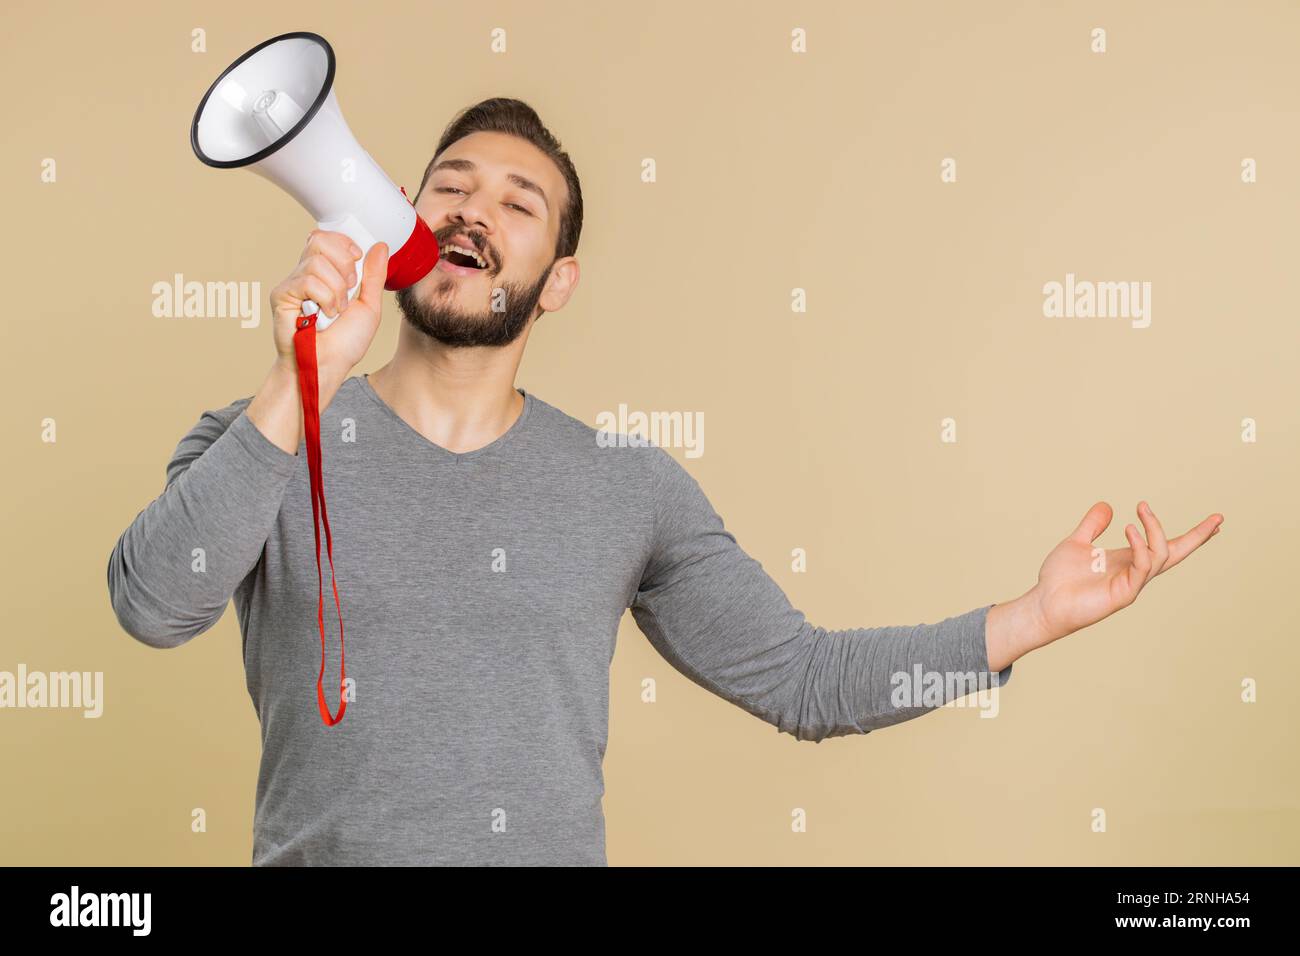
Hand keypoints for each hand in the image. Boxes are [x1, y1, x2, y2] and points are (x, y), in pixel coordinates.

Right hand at [269, 229, 388, 379]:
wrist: (328, 366)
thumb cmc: (344, 342)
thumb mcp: (369, 305)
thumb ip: (374, 275)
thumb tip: (379, 245)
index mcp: (325, 273)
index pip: (327, 237)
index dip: (344, 244)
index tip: (357, 260)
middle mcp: (306, 274)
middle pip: (320, 240)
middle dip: (344, 264)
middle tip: (349, 290)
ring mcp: (293, 283)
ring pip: (317, 262)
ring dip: (337, 289)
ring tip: (336, 310)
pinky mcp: (282, 295)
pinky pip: (308, 281)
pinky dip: (325, 299)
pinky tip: (323, 315)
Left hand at [1024, 501, 1222, 651]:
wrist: (1044, 602)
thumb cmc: (1060, 578)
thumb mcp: (1077, 543)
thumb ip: (1092, 525)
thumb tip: (1108, 505)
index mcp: (1127, 559)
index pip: (1165, 545)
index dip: (1191, 535)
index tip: (1215, 521)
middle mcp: (1134, 571)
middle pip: (1176, 553)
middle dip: (1198, 538)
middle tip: (1216, 519)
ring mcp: (1131, 583)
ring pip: (1159, 555)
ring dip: (1154, 530)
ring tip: (1141, 509)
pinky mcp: (1123, 594)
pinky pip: (1142, 568)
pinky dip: (1140, 547)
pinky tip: (1130, 529)